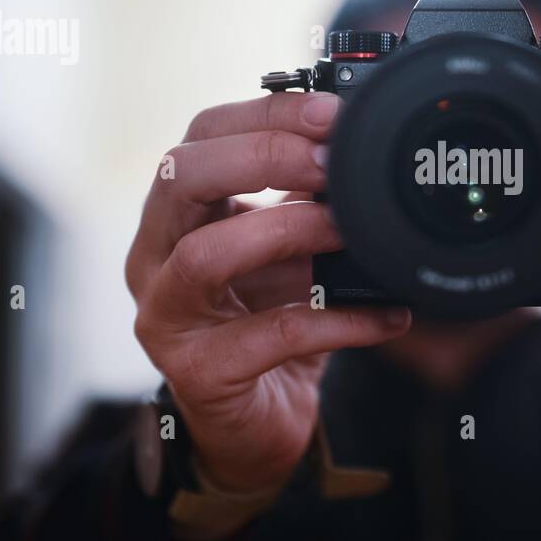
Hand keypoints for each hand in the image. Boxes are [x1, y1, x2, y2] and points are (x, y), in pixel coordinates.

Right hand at [126, 92, 411, 493]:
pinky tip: (386, 316)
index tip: (331, 115)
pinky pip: (268, 337)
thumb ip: (306, 202)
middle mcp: (154, 257)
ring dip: (286, 230)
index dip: (264, 115)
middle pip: (181, 177)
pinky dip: (336, 320)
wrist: (256, 425)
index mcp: (176, 215)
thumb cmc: (270, 327)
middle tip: (330, 164)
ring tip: (347, 230)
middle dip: (262, 155)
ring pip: (204, 255)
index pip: (201, 137)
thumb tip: (361, 150)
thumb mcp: (289, 253)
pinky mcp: (197, 373)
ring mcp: (166, 317)